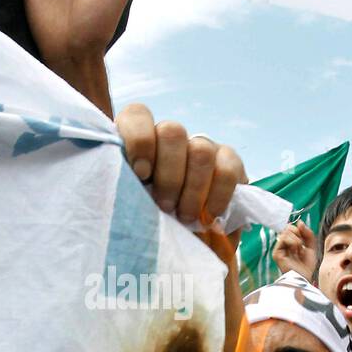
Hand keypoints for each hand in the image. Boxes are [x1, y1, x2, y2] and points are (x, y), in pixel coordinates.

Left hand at [116, 104, 246, 225]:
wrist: (178, 236)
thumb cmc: (144, 220)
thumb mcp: (127, 206)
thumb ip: (124, 191)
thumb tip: (125, 193)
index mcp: (138, 140)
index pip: (138, 115)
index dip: (140, 140)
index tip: (140, 174)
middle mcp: (169, 136)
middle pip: (173, 132)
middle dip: (169, 176)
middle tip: (164, 207)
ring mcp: (200, 145)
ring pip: (201, 151)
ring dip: (193, 190)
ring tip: (185, 217)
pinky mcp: (227, 160)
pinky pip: (227, 169)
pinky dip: (218, 195)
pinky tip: (209, 216)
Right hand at [271, 220, 317, 278]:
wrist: (304, 277)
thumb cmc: (306, 266)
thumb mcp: (311, 246)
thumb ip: (307, 233)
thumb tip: (300, 221)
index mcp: (289, 244)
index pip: (291, 228)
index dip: (299, 230)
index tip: (304, 240)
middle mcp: (283, 245)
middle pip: (288, 228)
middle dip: (298, 234)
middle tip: (301, 246)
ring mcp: (278, 249)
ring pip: (286, 232)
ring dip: (297, 239)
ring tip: (298, 250)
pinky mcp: (276, 253)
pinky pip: (284, 238)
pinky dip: (293, 242)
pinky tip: (295, 251)